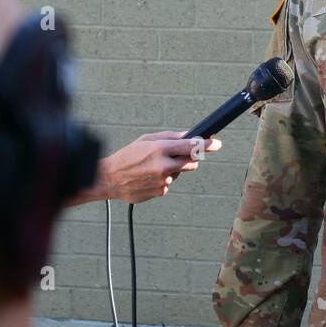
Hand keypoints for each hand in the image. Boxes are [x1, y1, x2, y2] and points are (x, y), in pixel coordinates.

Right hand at [82, 131, 223, 204]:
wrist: (109, 179)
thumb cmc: (127, 156)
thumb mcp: (146, 140)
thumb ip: (170, 137)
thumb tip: (188, 135)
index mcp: (160, 149)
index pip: (190, 146)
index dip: (206, 145)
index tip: (216, 144)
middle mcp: (164, 165)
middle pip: (191, 162)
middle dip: (189, 158)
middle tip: (176, 155)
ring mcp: (163, 180)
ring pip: (180, 173)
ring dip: (173, 169)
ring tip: (153, 167)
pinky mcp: (161, 191)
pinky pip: (170, 183)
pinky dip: (164, 179)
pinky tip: (149, 177)